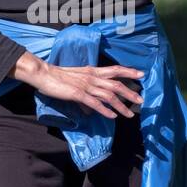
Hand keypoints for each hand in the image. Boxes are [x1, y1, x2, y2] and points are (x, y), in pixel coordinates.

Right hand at [10, 51, 143, 117]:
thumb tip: (92, 109)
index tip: (141, 74)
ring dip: (121, 106)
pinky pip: (95, 103)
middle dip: (130, 93)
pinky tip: (112, 116)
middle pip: (116, 85)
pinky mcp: (78, 94)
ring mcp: (86, 86)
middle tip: (141, 100)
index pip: (115, 70)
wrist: (44, 74)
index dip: (129, 71)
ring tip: (130, 114)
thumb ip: (87, 94)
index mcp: (93, 71)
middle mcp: (92, 77)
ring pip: (109, 96)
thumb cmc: (59, 77)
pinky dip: (105, 110)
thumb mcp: (77, 81)